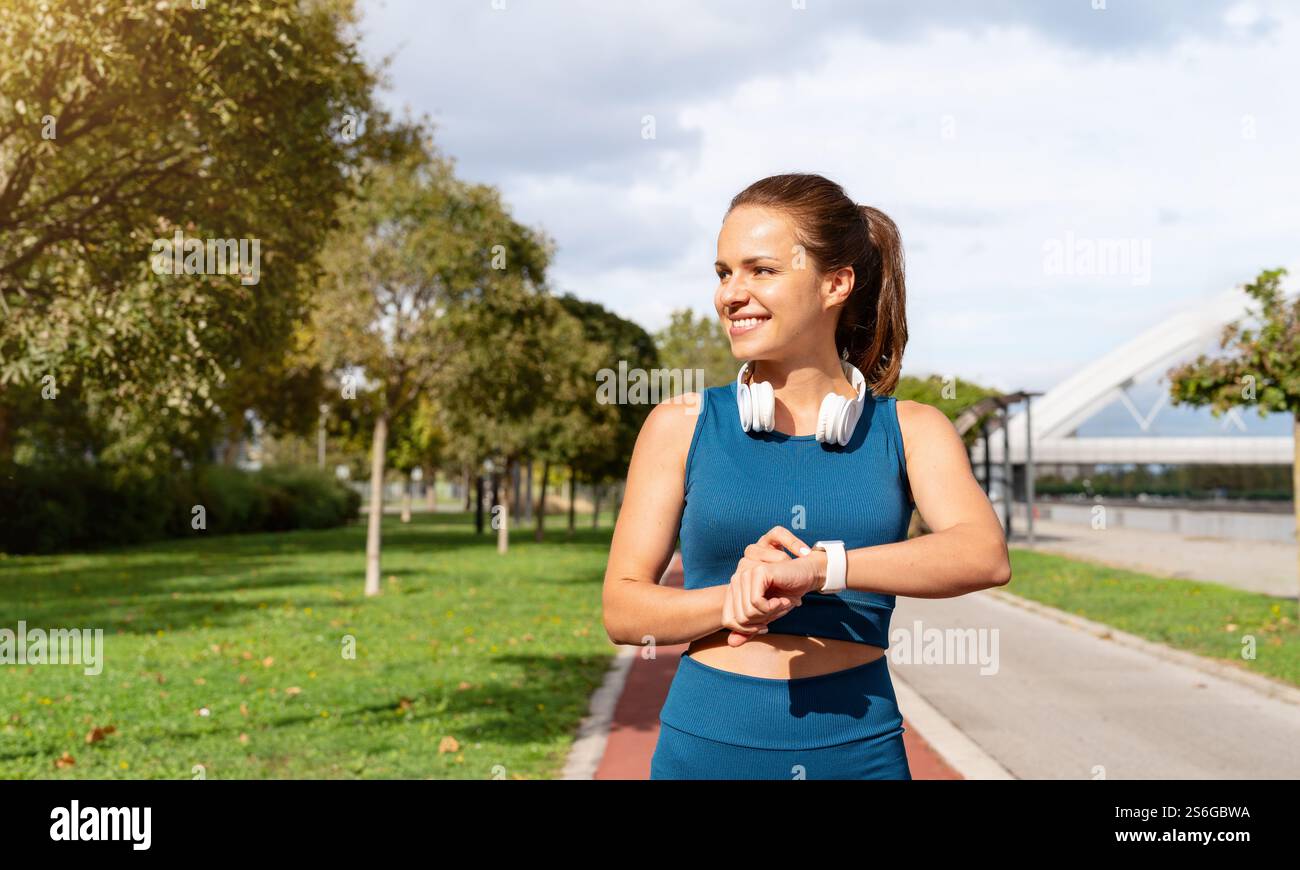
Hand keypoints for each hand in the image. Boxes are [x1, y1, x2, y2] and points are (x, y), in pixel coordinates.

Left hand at [721, 526, 822, 645]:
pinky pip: (757, 603)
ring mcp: (745, 574)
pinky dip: (773, 607)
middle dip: (761, 621)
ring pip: (748, 612)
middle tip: (776, 610)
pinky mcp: (757, 572)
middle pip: (739, 619)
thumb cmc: (784, 596)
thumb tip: (731, 643)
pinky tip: (782, 600)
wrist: (806, 577)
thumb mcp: (765, 618)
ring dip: (770, 614)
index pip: (727, 620)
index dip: (747, 629)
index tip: (765, 625)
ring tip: (780, 604)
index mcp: (733, 591)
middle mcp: (735, 581)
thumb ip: (748, 630)